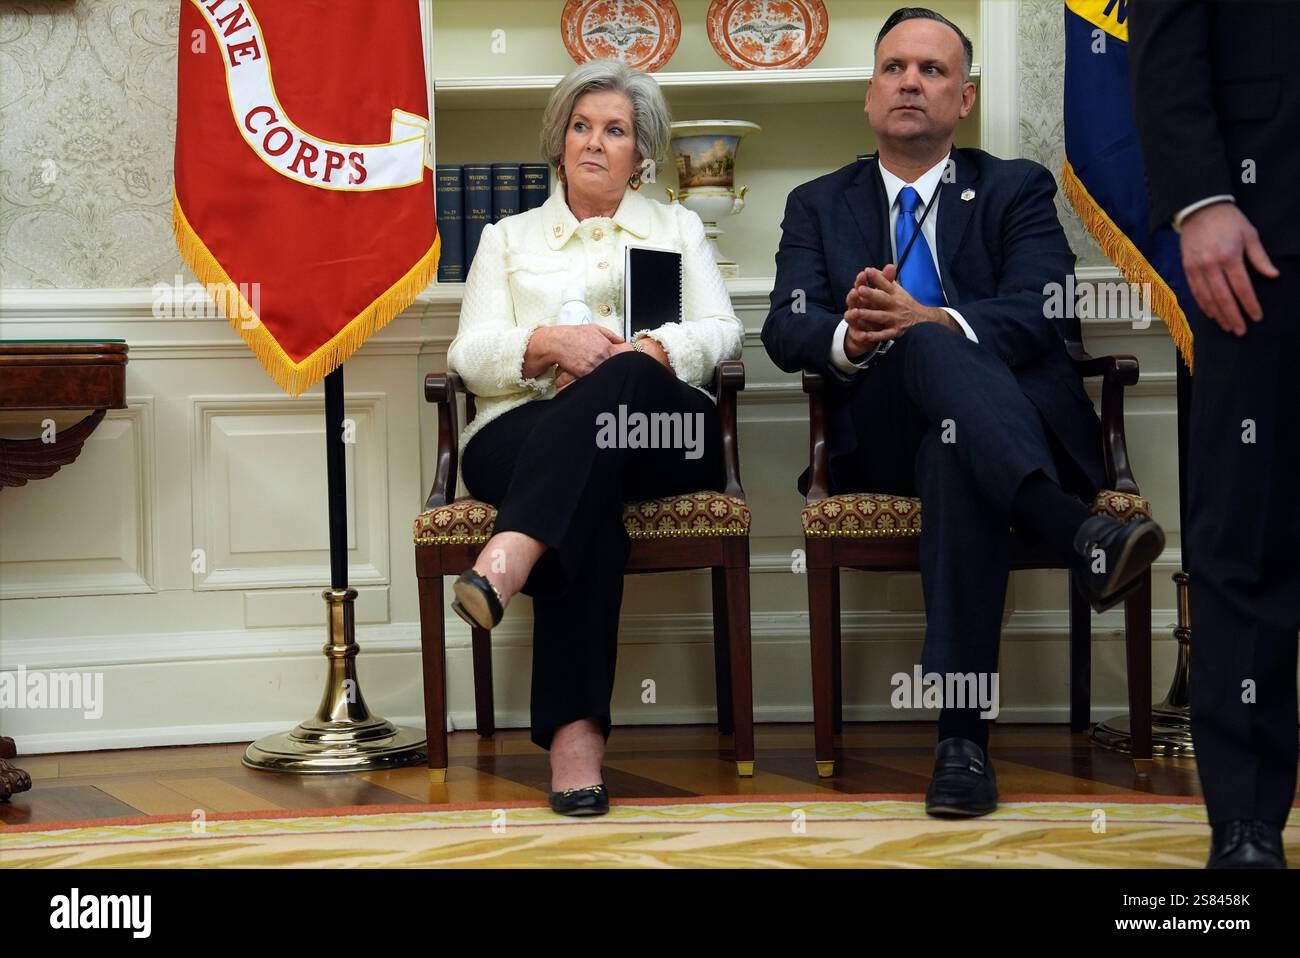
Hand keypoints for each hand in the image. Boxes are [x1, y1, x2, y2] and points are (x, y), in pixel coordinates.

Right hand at [535, 323, 624, 378]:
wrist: (557, 343)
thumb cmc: (573, 335)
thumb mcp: (594, 328)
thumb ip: (610, 335)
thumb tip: (622, 340)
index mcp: (606, 347)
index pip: (624, 357)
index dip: (626, 360)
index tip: (627, 361)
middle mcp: (601, 358)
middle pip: (617, 368)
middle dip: (618, 368)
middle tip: (617, 369)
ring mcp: (593, 367)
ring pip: (607, 374)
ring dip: (608, 374)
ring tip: (606, 373)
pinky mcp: (584, 375)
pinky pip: (595, 379)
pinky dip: (597, 378)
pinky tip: (597, 376)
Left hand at [843, 264, 952, 354]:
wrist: (923, 320)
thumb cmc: (904, 303)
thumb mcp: (897, 289)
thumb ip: (886, 279)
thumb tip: (880, 267)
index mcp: (895, 293)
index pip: (886, 283)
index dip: (877, 277)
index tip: (867, 270)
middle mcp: (895, 305)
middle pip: (883, 298)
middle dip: (871, 294)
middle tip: (860, 290)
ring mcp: (895, 319)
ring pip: (881, 316)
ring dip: (869, 314)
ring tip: (855, 312)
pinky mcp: (895, 332)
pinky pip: (883, 334)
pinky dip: (873, 336)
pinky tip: (862, 335)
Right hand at [1179, 202, 1279, 335]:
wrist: (1200, 209)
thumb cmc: (1228, 221)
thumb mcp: (1250, 234)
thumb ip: (1260, 257)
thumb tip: (1272, 275)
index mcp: (1229, 257)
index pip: (1242, 287)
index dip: (1250, 304)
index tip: (1256, 316)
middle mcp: (1211, 266)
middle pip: (1223, 298)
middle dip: (1233, 316)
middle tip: (1240, 330)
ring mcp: (1197, 268)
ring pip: (1207, 298)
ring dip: (1218, 315)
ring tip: (1227, 326)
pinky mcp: (1187, 269)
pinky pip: (1195, 292)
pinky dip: (1203, 305)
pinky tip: (1211, 314)